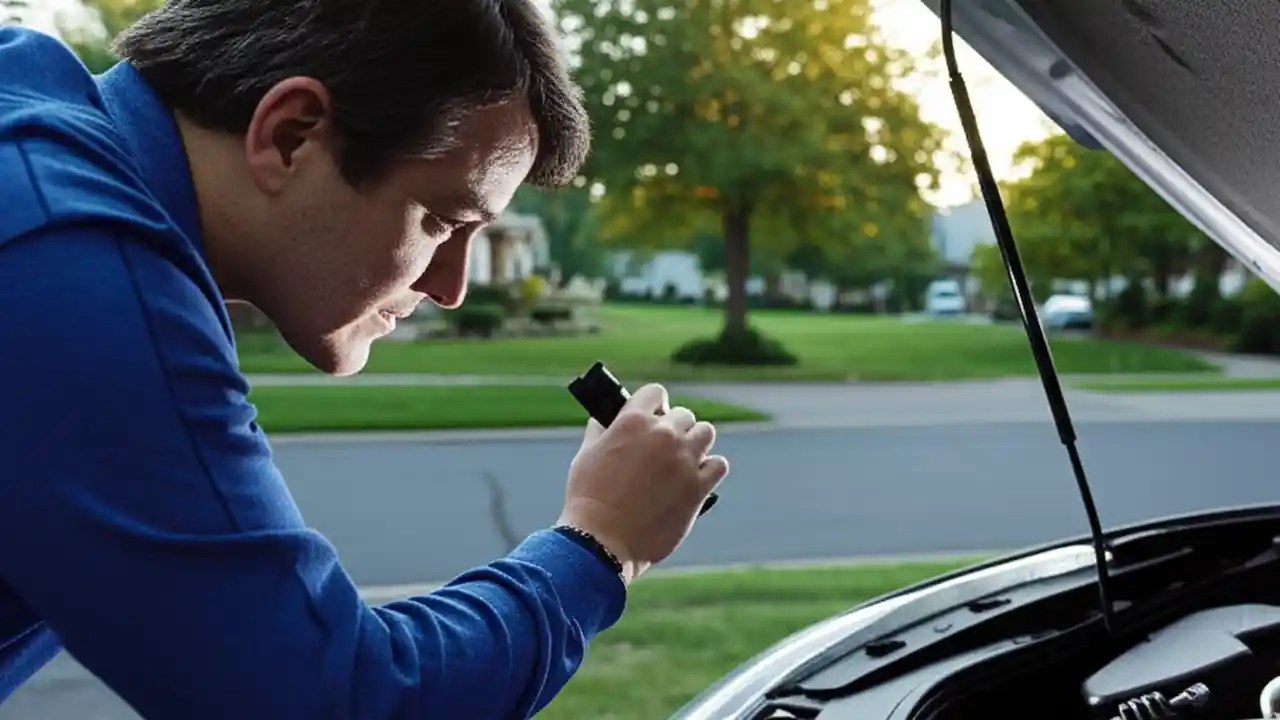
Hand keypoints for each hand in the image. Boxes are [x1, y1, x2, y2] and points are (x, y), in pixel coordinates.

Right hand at [558, 384, 728, 584]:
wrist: (602, 541)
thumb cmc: (588, 499)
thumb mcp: (586, 455)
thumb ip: (598, 431)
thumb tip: (601, 418)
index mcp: (633, 421)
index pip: (656, 392)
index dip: (654, 404)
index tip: (652, 417)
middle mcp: (663, 435)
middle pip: (684, 415)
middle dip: (674, 428)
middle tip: (663, 448)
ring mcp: (683, 460)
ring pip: (706, 433)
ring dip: (695, 443)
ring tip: (682, 460)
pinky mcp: (698, 487)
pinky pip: (718, 465)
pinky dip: (710, 469)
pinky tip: (696, 478)